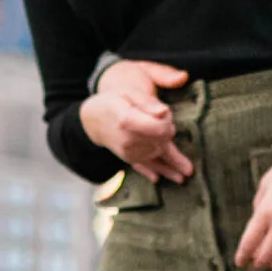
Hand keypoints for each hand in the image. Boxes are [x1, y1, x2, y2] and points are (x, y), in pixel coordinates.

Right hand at [80, 60, 192, 182]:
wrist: (93, 120)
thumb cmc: (113, 102)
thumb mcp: (128, 92)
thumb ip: (147, 101)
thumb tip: (164, 112)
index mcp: (127, 120)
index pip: (160, 129)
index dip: (168, 121)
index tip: (165, 113)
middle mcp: (127, 141)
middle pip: (162, 141)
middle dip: (169, 130)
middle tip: (164, 119)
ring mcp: (128, 153)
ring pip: (159, 153)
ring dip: (166, 144)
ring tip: (160, 131)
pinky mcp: (130, 160)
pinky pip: (151, 167)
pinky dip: (164, 168)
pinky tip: (178, 177)